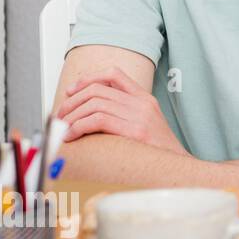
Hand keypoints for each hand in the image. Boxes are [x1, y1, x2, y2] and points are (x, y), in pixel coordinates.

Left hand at [57, 67, 190, 155]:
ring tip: (63, 129)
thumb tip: (90, 112)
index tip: (72, 90)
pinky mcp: (135, 131)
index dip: (88, 78)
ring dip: (72, 116)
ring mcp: (140, 116)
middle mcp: (142, 103)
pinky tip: (72, 136)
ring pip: (95, 104)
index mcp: (144, 98)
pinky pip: (98, 120)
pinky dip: (79, 127)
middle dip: (72, 101)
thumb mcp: (145, 123)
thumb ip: (123, 113)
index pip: (114, 74)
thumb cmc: (157, 149)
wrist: (178, 164)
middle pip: (98, 90)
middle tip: (60, 115)